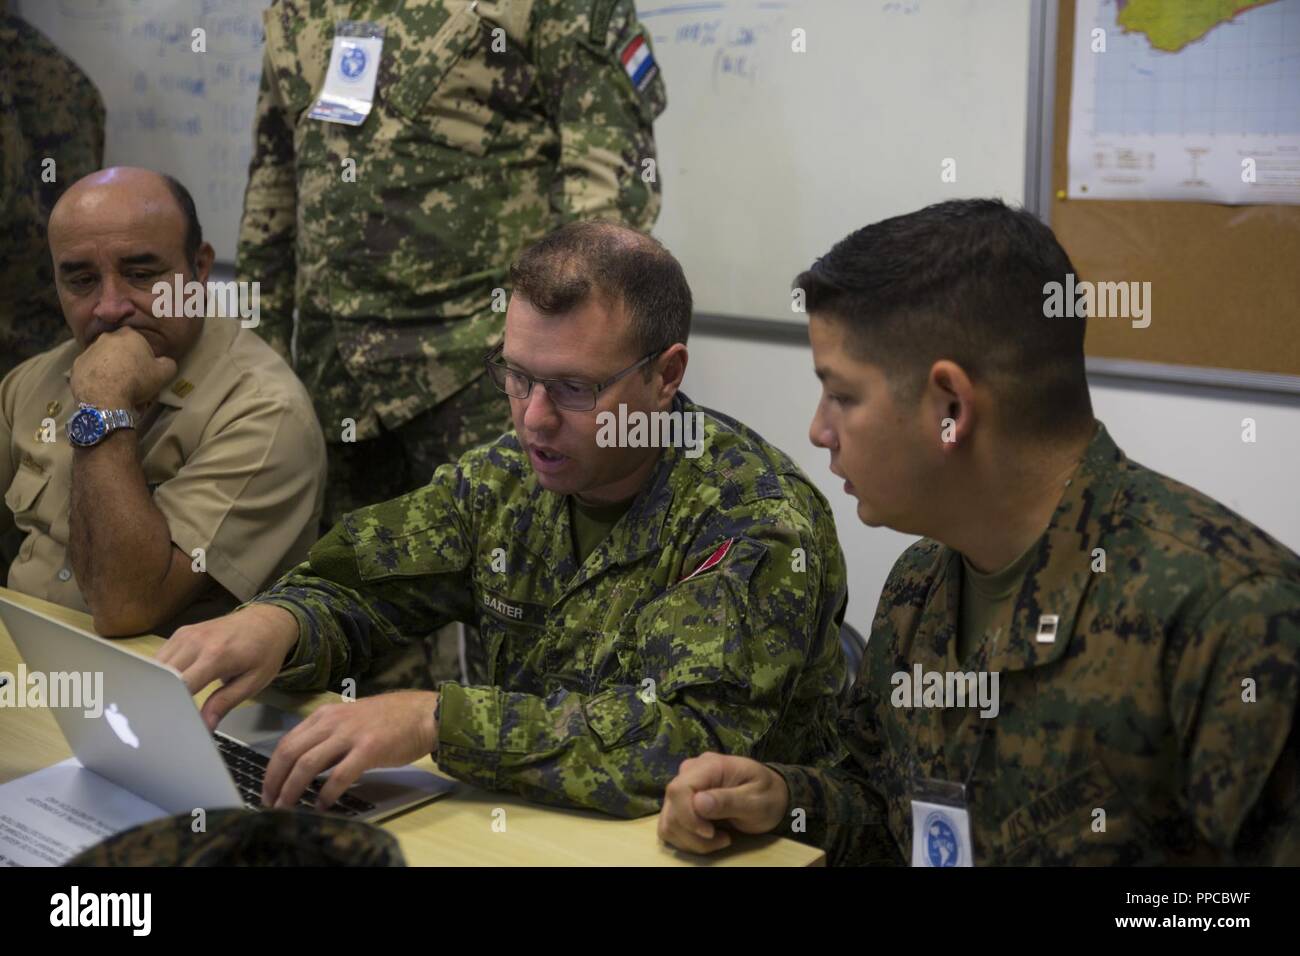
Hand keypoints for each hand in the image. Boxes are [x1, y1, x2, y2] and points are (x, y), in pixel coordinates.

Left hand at [70, 326, 175, 409]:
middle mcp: (106, 338)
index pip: (139, 340)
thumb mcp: (165, 373)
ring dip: (110, 370)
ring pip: (103, 360)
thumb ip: (168, 363)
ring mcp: (88, 351)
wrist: (106, 397)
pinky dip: (96, 379)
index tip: (145, 370)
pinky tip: (103, 391)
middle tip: (132, 381)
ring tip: (117, 389)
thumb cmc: (137, 381)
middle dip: (125, 362)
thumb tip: (165, 362)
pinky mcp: (76, 366)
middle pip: (119, 349)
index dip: (144, 356)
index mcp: (128, 335)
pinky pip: (90, 371)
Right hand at [157, 603, 300, 730]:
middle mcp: (195, 642)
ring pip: (156, 666)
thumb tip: (205, 726)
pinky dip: (160, 673)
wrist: (267, 621)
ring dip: (157, 685)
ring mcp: (186, 634)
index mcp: (216, 655)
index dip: (173, 705)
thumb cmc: (265, 652)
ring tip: (166, 703)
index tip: (171, 722)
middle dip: (160, 698)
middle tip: (164, 718)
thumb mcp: (253, 681)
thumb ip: (225, 703)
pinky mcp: (181, 632)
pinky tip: (170, 685)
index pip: (181, 684)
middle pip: (162, 676)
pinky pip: (161, 656)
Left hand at [260, 691, 439, 810]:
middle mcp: (333, 722)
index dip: (271, 769)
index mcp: (326, 714)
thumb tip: (304, 768)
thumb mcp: (350, 721)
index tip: (267, 788)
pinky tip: (322, 806)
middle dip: (275, 782)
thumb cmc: (390, 720)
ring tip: (287, 808)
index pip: (286, 741)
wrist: (423, 714)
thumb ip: (327, 739)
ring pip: (307, 765)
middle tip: (270, 803)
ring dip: (293, 790)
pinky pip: (339, 776)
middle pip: (290, 753)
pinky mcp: (369, 749)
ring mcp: (351, 735)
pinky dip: (326, 794)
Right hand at [657, 752, 789, 853]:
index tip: (710, 833)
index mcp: (709, 765)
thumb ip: (729, 800)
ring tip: (719, 839)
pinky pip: (670, 825)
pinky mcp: (680, 803)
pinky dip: (686, 839)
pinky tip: (707, 839)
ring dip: (690, 839)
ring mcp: (683, 787)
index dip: (688, 816)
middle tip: (723, 840)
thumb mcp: (756, 800)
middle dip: (693, 833)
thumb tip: (698, 803)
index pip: (679, 789)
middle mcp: (689, 772)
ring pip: (668, 821)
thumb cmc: (766, 795)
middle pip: (671, 807)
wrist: (769, 796)